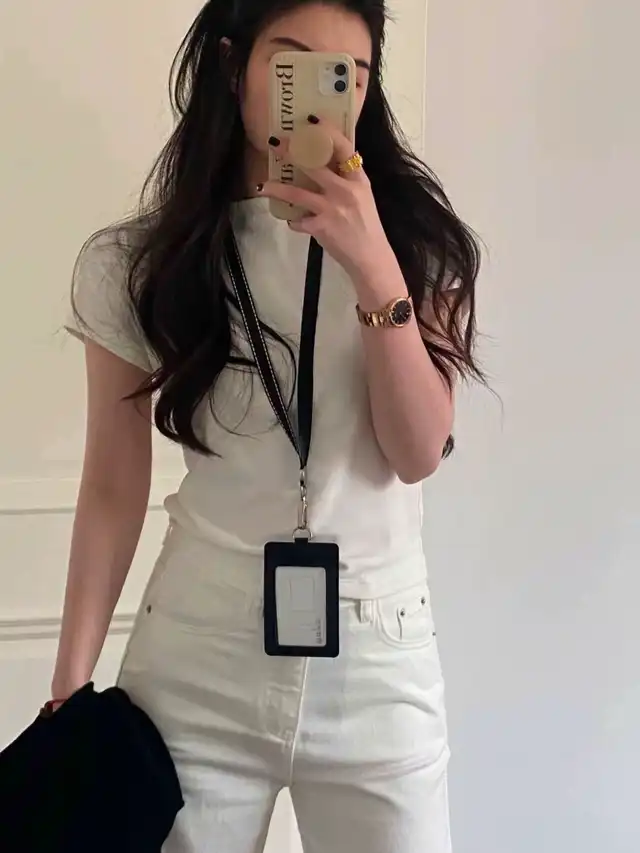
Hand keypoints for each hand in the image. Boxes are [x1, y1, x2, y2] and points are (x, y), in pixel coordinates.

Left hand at [259, 117, 399, 286]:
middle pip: (313, 164)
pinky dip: (294, 222)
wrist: (371, 258)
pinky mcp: (321, 227)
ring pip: (297, 193)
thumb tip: (325, 167)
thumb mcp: (363, 198)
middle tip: (276, 144)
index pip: (343, 147)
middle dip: (291, 152)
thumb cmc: (367, 228)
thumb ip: (347, 182)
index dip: (327, 131)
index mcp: (358, 180)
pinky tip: (292, 221)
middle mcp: (345, 190)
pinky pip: (298, 221)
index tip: (311, 120)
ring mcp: (332, 209)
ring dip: (277, 188)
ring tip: (262, 186)